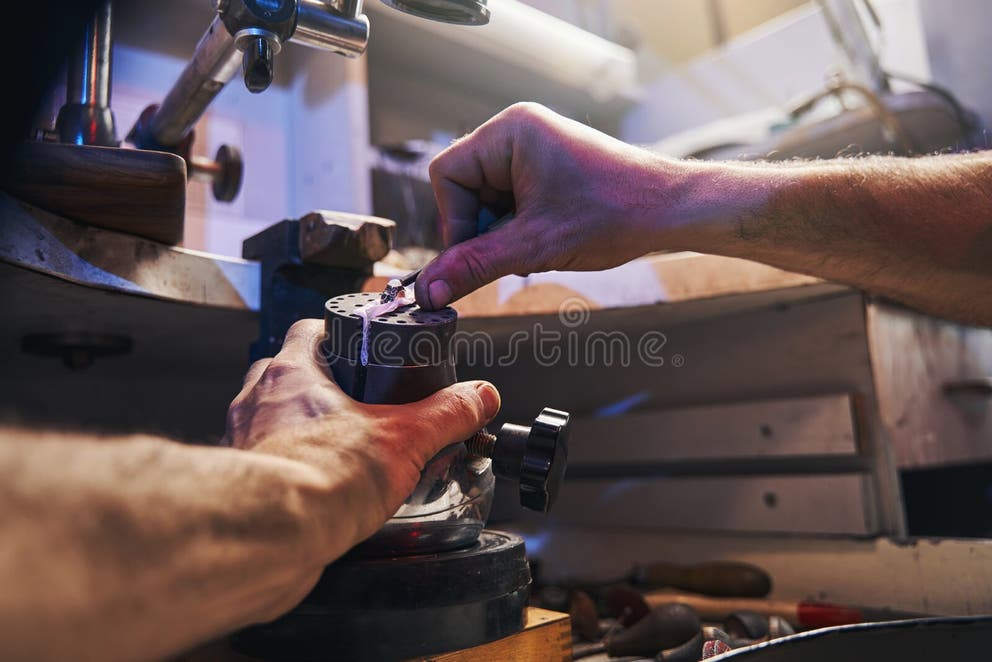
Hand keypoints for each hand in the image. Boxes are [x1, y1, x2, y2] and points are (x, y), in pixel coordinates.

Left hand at [223, 319, 500, 547]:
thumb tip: (478, 397)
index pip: (309, 331)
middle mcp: (258, 402)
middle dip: (324, 389)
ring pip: (275, 421)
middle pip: (291, 376)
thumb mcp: (406, 439)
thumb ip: (446, 414)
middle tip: (360, 407)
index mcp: (292, 374)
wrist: (269, 536)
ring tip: (344, 453)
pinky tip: (322, 489)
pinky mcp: (243, 485)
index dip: (338, 337)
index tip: (364, 349)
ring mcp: (244, 442)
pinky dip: (293, 470)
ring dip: (305, 431)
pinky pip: (269, 464)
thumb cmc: (317, 479)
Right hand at [416, 102, 685, 308]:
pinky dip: (521, 229)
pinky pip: (511, 201)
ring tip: (542, 246)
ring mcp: (535, 148)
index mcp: (509, 131)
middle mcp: (518, 131)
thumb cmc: (613, 214)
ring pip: (487, 201)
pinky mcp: (549, 168)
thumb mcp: (533, 246)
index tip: (480, 253)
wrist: (672, 211)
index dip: (455, 221)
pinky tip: (550, 240)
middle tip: (517, 252)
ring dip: (504, 233)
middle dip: (484, 229)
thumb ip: (473, 266)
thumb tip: (427, 291)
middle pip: (464, 189)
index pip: (447, 176)